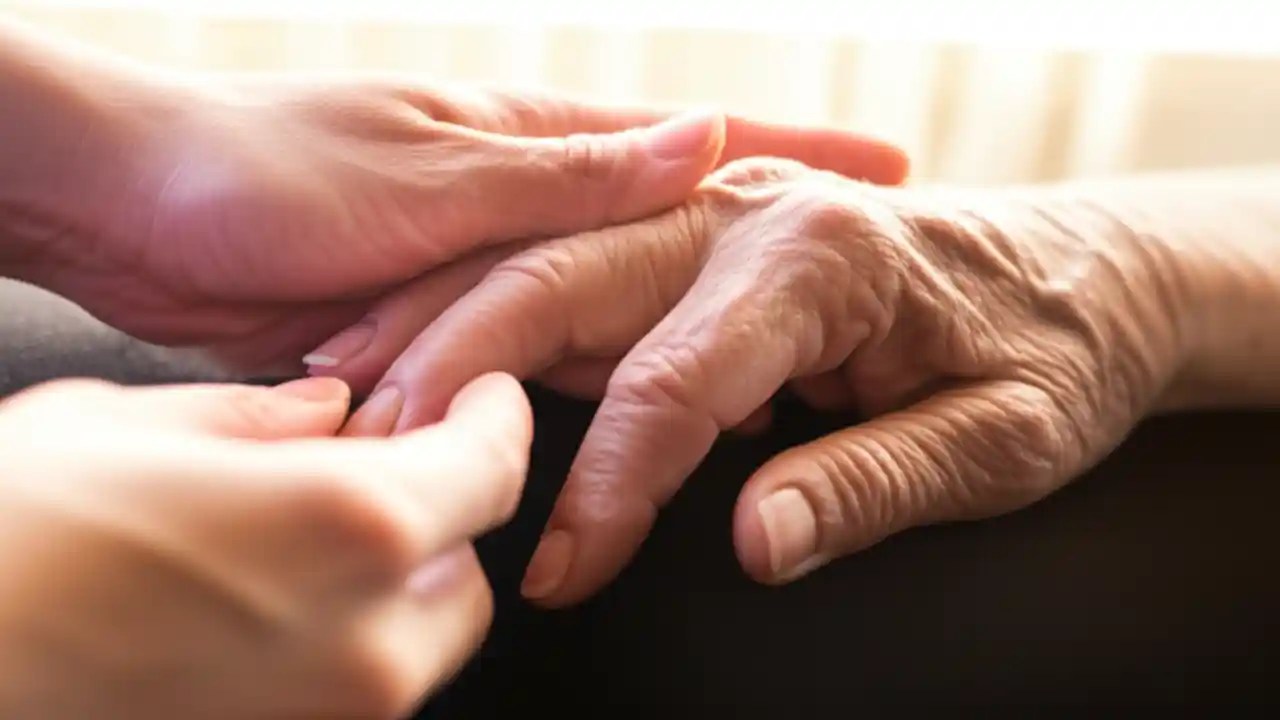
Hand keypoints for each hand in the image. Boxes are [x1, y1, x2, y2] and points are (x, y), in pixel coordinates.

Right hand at [0, 373, 530, 718]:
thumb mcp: (120, 429)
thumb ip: (252, 419)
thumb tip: (317, 412)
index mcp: (348, 525)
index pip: (492, 469)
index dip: (496, 422)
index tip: (486, 399)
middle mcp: (364, 641)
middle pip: (463, 574)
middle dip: (434, 522)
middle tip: (366, 482)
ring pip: (414, 646)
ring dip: (385, 594)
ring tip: (291, 553)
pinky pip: (350, 696)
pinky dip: (334, 650)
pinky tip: (252, 613)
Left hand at [7, 54, 905, 370]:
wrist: (139, 212)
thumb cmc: (274, 168)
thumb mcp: (440, 171)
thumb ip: (572, 177)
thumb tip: (703, 145)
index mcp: (544, 148)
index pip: (706, 143)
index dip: (805, 147)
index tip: (901, 166)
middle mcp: (536, 204)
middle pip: (678, 235)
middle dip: (767, 237)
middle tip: (863, 288)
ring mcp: (497, 264)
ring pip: (607, 314)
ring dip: (679, 337)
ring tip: (777, 373)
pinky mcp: (448, 323)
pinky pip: (534, 365)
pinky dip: (582, 387)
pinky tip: (630, 409)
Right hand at [333, 158, 1187, 605]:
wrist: (1082, 275)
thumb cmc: (1051, 352)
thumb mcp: (1004, 435)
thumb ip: (875, 482)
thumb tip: (754, 539)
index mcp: (820, 255)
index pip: (674, 384)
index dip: (607, 491)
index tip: (562, 575)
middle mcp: (744, 211)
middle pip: (563, 284)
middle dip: (462, 378)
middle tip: (389, 465)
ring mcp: (709, 211)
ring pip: (541, 258)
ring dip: (444, 330)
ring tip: (358, 400)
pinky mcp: (692, 233)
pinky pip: (564, 261)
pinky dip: (481, 308)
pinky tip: (421, 355)